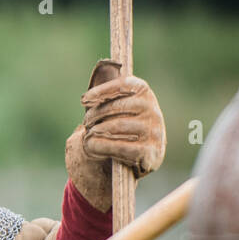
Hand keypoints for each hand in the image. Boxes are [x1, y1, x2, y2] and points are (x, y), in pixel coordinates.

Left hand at [65, 59, 165, 211]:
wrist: (144, 154)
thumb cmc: (125, 124)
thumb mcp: (120, 107)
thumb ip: (108, 96)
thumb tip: (91, 88)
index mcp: (145, 92)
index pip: (123, 85)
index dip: (102, 90)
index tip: (84, 99)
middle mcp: (153, 110)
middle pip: (116, 107)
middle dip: (95, 114)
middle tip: (86, 122)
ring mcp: (154, 132)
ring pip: (116, 126)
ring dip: (96, 131)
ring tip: (89, 134)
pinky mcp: (150, 153)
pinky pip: (120, 147)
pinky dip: (101, 145)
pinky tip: (92, 145)